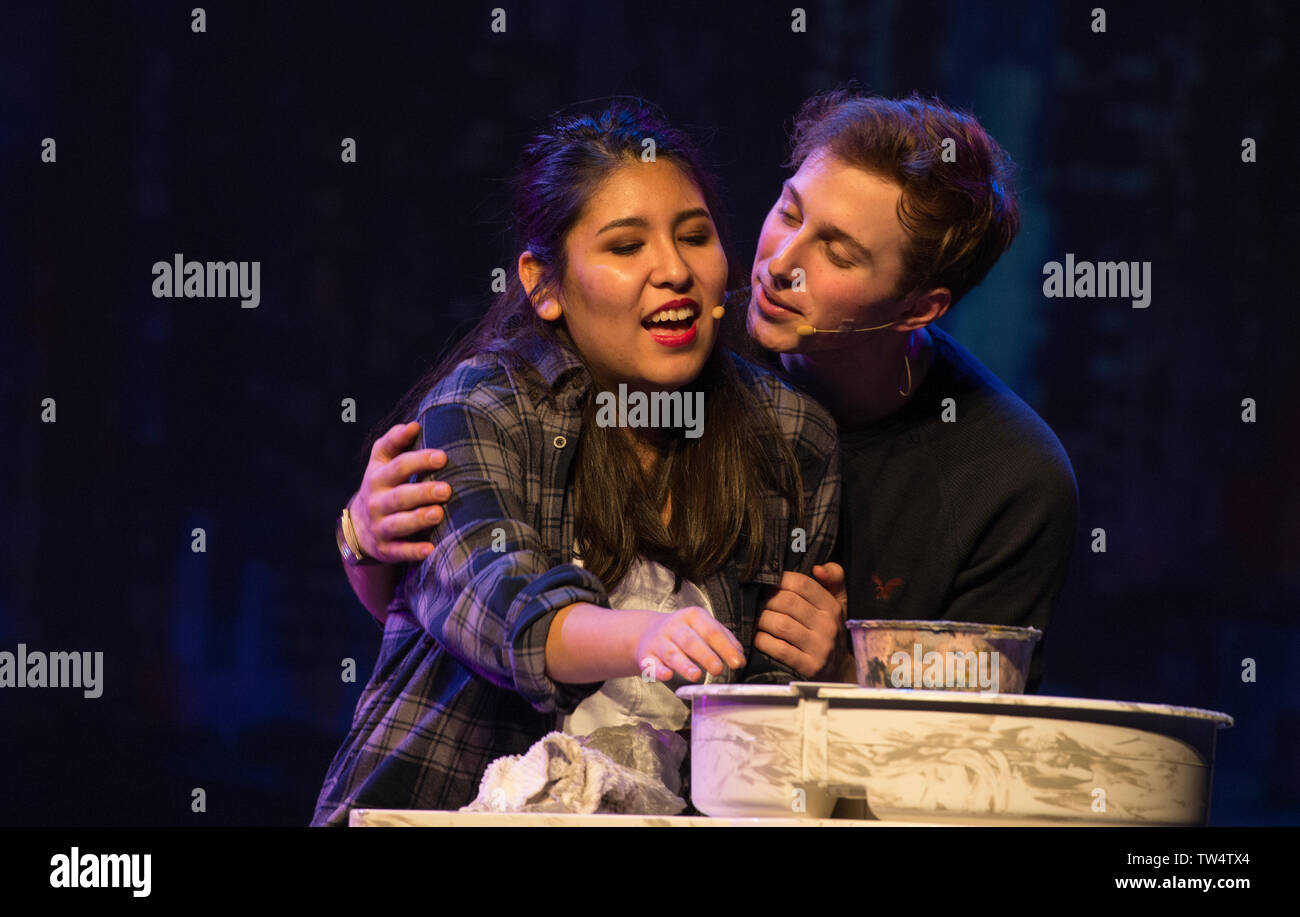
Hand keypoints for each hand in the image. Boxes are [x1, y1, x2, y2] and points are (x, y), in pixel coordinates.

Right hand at [349, 421, 451, 563]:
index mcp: (378, 476)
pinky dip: (413, 551)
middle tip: (446, 489)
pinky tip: (430, 549)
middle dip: (422, 492)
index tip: (442, 456)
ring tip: (438, 513)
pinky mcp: (384, 548)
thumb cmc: (382, 485)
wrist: (359, 526)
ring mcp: (379, 526)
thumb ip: (395, 441)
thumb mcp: (381, 462)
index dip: (418, 460)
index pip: (398, 465)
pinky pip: (398, 551)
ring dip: (418, 519)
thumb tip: (414, 425)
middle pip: (400, 495)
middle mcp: (376, 501)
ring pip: (398, 523)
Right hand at [635, 606, 746, 683]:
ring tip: (696, 676)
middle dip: (705, 655)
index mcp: (692, 616)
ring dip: (683, 665)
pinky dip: (658, 670)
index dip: (725, 647)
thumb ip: (723, 638)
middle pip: (690, 641)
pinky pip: (651, 664)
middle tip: (718, 669)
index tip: (737, 662)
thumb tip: (739, 656)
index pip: (711, 631)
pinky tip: (667, 675)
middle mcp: (674, 626)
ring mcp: (659, 641)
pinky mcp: (646, 656)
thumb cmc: (684, 633)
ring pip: (671, 653)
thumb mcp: (703, 627)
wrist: (647, 632)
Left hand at [754, 563, 847, 679]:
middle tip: (753, 600)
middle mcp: (828, 625)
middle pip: (787, 602)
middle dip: (765, 599)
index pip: (802, 584)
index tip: (766, 581)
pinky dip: (763, 641)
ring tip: (753, 617)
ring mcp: (820, 647)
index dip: (779, 579)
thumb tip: (817, 568)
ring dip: (761, 619)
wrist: (840, 671)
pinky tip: (756, 637)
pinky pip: (779, 649)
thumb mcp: (838, 603)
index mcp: (832, 606)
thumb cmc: (830, 630)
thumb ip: (833, 578)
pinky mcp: (810, 667)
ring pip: (781, 624)